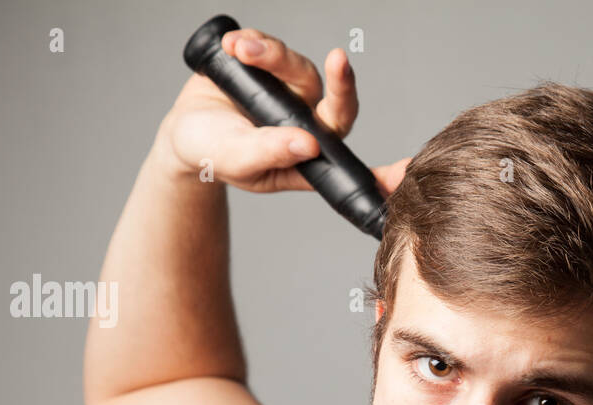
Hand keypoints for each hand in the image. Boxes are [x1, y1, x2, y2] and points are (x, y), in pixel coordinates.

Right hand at [154, 27, 409, 194]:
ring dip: (271, 54)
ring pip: (301, 67)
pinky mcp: (275, 67)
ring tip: (239, 52)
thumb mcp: (237, 160)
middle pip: (340, 102)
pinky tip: (234, 47)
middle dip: (343, 81)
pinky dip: (254, 42)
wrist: (185, 128)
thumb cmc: (214, 154)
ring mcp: (295, 93)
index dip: (382, 173)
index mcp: (310, 157)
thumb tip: (308, 144)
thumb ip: (270, 152)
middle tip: (338, 61)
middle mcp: (311, 124)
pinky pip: (274, 47)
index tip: (407, 172)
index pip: (352, 166)